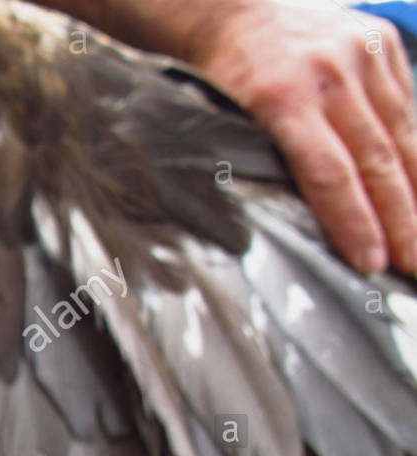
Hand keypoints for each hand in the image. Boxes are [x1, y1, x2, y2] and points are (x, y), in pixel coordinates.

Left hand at [189, 1, 416, 273]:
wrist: (235, 8)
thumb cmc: (219, 79)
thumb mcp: (219, 121)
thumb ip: (253, 165)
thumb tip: (284, 230)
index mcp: (282, 96)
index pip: (329, 173)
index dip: (353, 223)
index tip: (371, 264)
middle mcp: (331, 72)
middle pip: (376, 161)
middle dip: (400, 221)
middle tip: (413, 268)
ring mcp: (364, 53)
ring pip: (402, 136)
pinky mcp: (385, 44)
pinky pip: (406, 111)